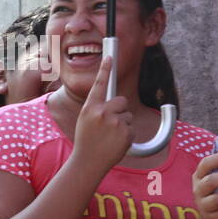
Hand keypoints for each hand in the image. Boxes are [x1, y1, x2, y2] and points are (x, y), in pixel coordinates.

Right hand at [72, 56, 133, 174]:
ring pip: (128, 115)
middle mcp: (102, 112)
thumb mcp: (86, 120)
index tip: (110, 56)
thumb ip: (97, 108)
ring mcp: (115, 122)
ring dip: (123, 125)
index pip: (99, 84)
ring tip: (110, 137)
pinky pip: (131, 128)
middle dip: (119, 110)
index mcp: (90, 107)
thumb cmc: (86, 141)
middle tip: (109, 124)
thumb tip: (114, 100)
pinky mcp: (125, 132)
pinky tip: (115, 143)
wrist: (88, 162)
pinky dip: (126, 136)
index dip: (105, 69)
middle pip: (121, 101)